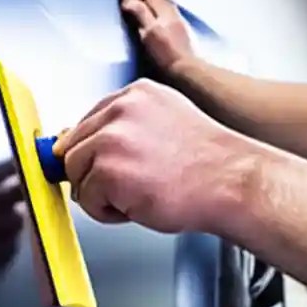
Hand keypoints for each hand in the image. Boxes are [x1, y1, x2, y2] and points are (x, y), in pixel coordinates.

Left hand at [52, 79, 257, 233]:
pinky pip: (86, 199)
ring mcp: (111, 139)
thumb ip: (126, 127)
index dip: (94, 151)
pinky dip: (106, 211)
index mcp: (136, 95)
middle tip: (127, 185)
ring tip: (137, 194)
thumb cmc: (208, 164)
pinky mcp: (107, 170)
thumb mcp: (165, 123)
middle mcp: (120, 111)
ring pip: (76, 173)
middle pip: (74, 147)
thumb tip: (85, 141)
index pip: (88, 121)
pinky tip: (138, 204)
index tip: (103, 164)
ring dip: (99, 192)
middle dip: (93, 172)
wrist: (233, 184)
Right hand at [120, 0, 196, 76]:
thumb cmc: (166, 56)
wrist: (188, 73)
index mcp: (165, 12)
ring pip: (165, 7)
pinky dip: (160, 14)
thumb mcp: (149, 33)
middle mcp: (175, 15)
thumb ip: (139, 14)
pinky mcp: (184, 36)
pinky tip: (156, 22)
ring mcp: (181, 25)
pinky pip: (170, 17)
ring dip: (153, 4)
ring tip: (142, 8)